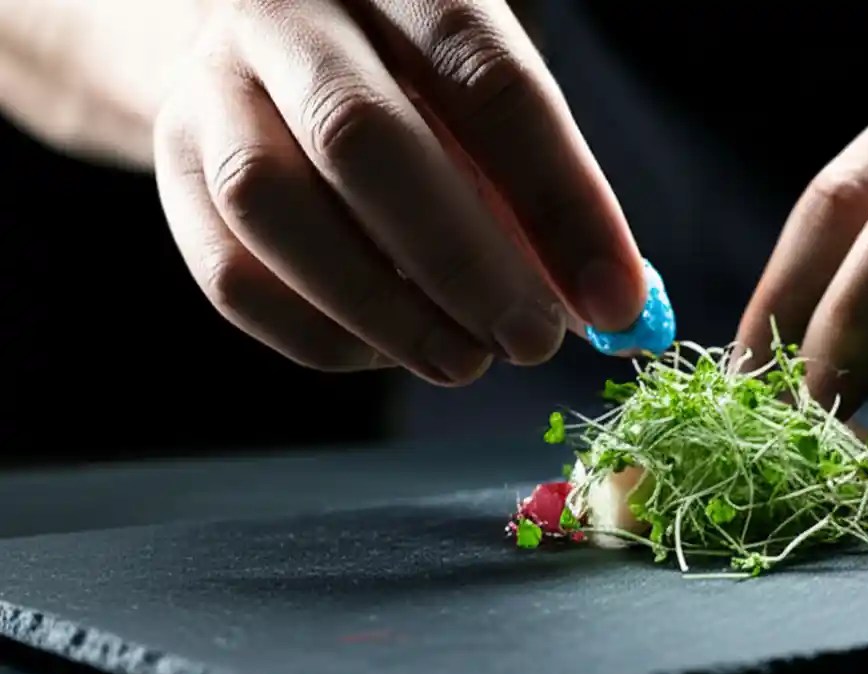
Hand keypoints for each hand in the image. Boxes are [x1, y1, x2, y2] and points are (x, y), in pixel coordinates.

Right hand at [153, 0, 645, 384]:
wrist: (268, 49)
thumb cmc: (413, 85)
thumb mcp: (480, 102)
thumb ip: (536, 191)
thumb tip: (609, 306)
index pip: (490, 82)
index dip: (562, 201)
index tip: (614, 300)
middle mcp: (288, 16)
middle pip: (365, 139)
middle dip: (465, 263)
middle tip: (534, 342)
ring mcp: (211, 89)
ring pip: (273, 207)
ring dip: (384, 309)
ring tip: (465, 361)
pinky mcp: (170, 165)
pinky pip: (230, 274)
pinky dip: (320, 334)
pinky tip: (388, 352)